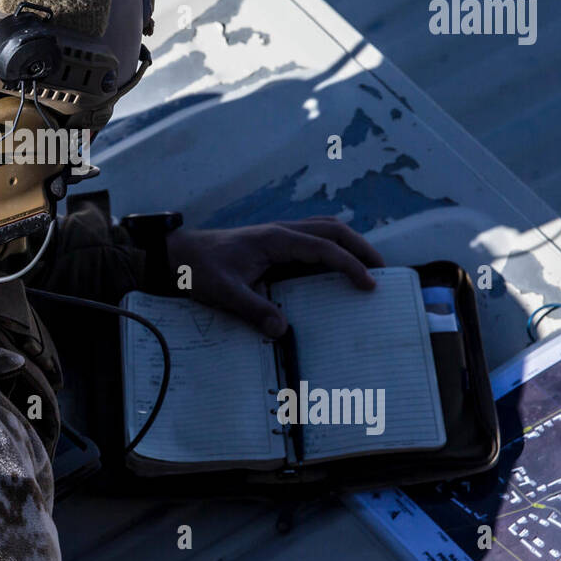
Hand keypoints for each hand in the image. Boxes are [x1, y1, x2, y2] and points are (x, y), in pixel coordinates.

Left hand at [164, 216, 385, 337]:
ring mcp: (277, 235)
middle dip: (360, 247)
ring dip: (348, 244)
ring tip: (368, 267)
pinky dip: (331, 248)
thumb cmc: (198, 269)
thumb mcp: (223, 292)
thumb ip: (253, 309)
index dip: (350, 265)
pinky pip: (311, 239)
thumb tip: (283, 330)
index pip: (324, 248)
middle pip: (332, 230)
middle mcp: (281, 231)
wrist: (177, 254)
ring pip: (324, 229)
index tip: (369, 284)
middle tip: (383, 271)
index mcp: (275, 239)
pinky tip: (335, 267)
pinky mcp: (272, 243)